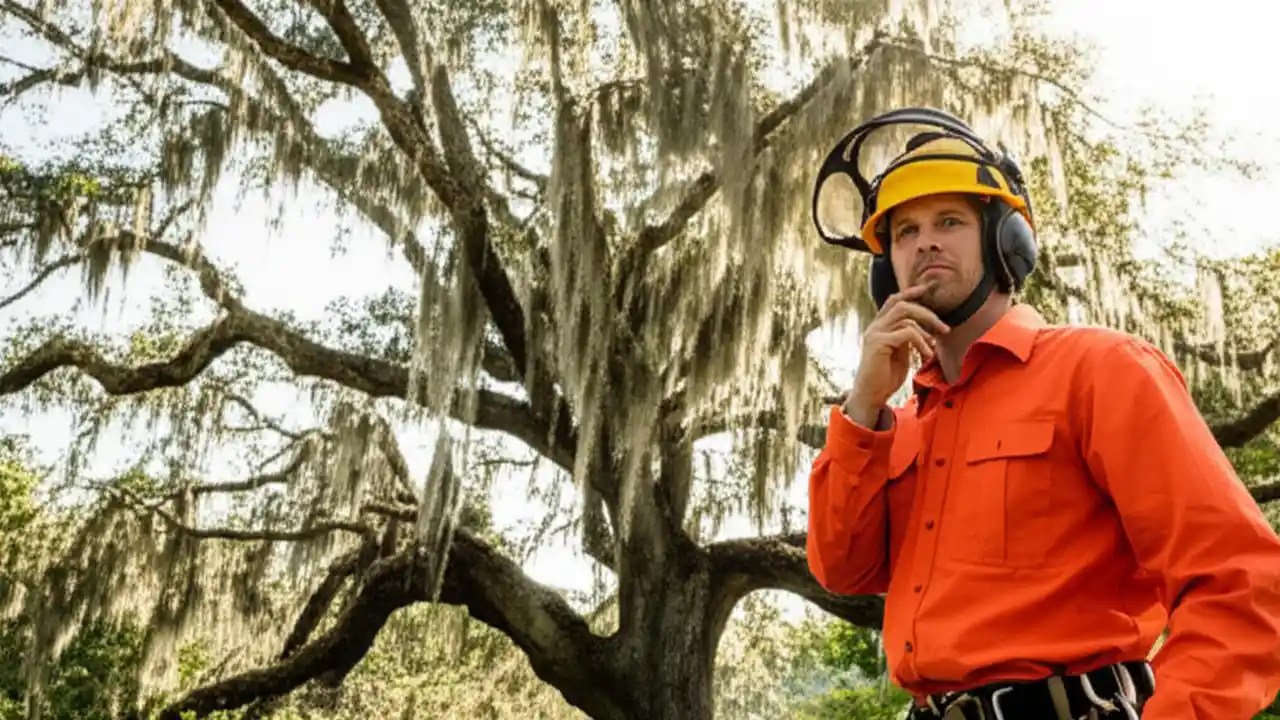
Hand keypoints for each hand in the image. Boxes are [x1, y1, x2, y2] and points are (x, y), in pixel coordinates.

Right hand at [843, 285, 948, 426]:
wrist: (870, 396)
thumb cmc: (885, 378)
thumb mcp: (900, 353)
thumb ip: (906, 339)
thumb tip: (923, 331)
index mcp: (879, 327)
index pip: (894, 301)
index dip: (910, 293)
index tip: (927, 290)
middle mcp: (875, 326)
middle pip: (903, 305)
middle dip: (927, 313)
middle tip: (943, 328)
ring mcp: (875, 333)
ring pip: (905, 315)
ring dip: (926, 329)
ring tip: (934, 346)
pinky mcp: (878, 343)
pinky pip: (907, 332)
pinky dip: (921, 342)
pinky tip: (926, 355)